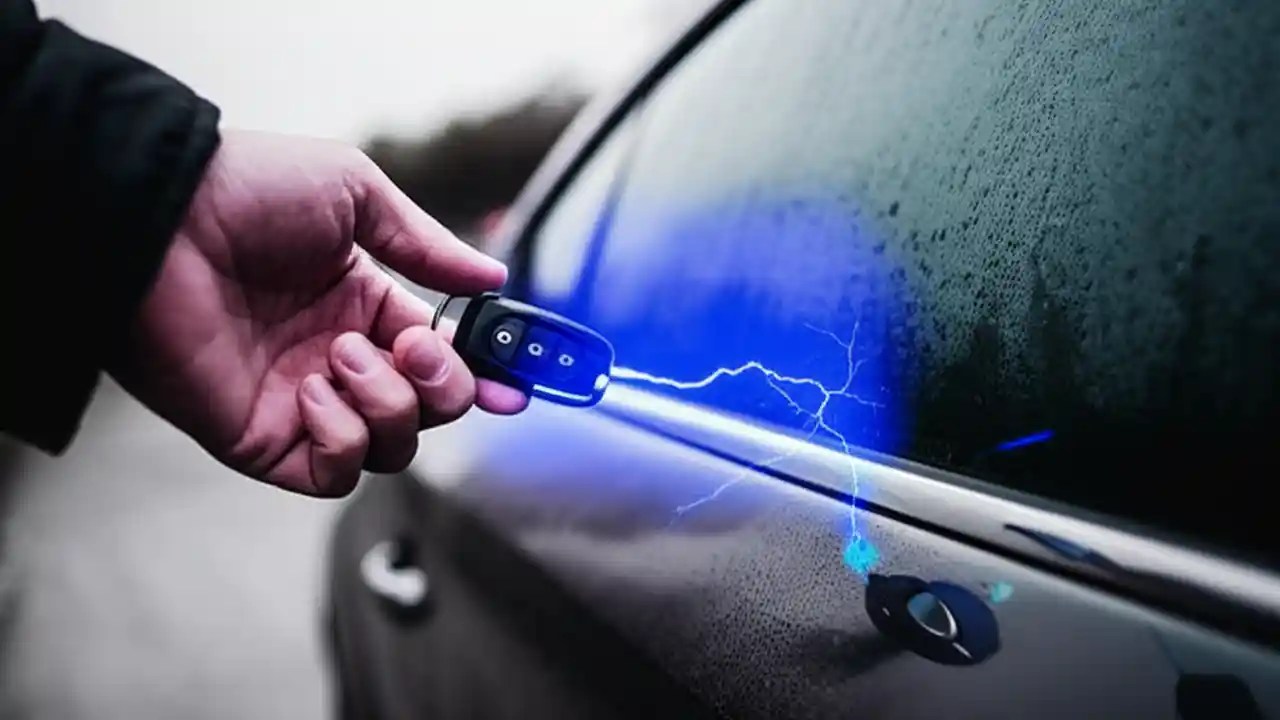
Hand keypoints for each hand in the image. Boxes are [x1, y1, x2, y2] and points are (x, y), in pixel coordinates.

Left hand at [109, 130, 527, 496]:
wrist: (159, 219)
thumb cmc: (249, 191)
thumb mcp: (356, 195)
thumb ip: (427, 247)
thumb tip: (493, 280)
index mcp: (366, 307)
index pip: (443, 359)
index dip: (484, 376)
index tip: (514, 385)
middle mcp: (340, 360)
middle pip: (429, 413)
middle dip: (442, 388)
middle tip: (410, 346)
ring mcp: (303, 403)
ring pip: (390, 448)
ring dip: (387, 406)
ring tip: (341, 355)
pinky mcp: (263, 438)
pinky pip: (333, 473)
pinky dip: (340, 438)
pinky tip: (311, 391)